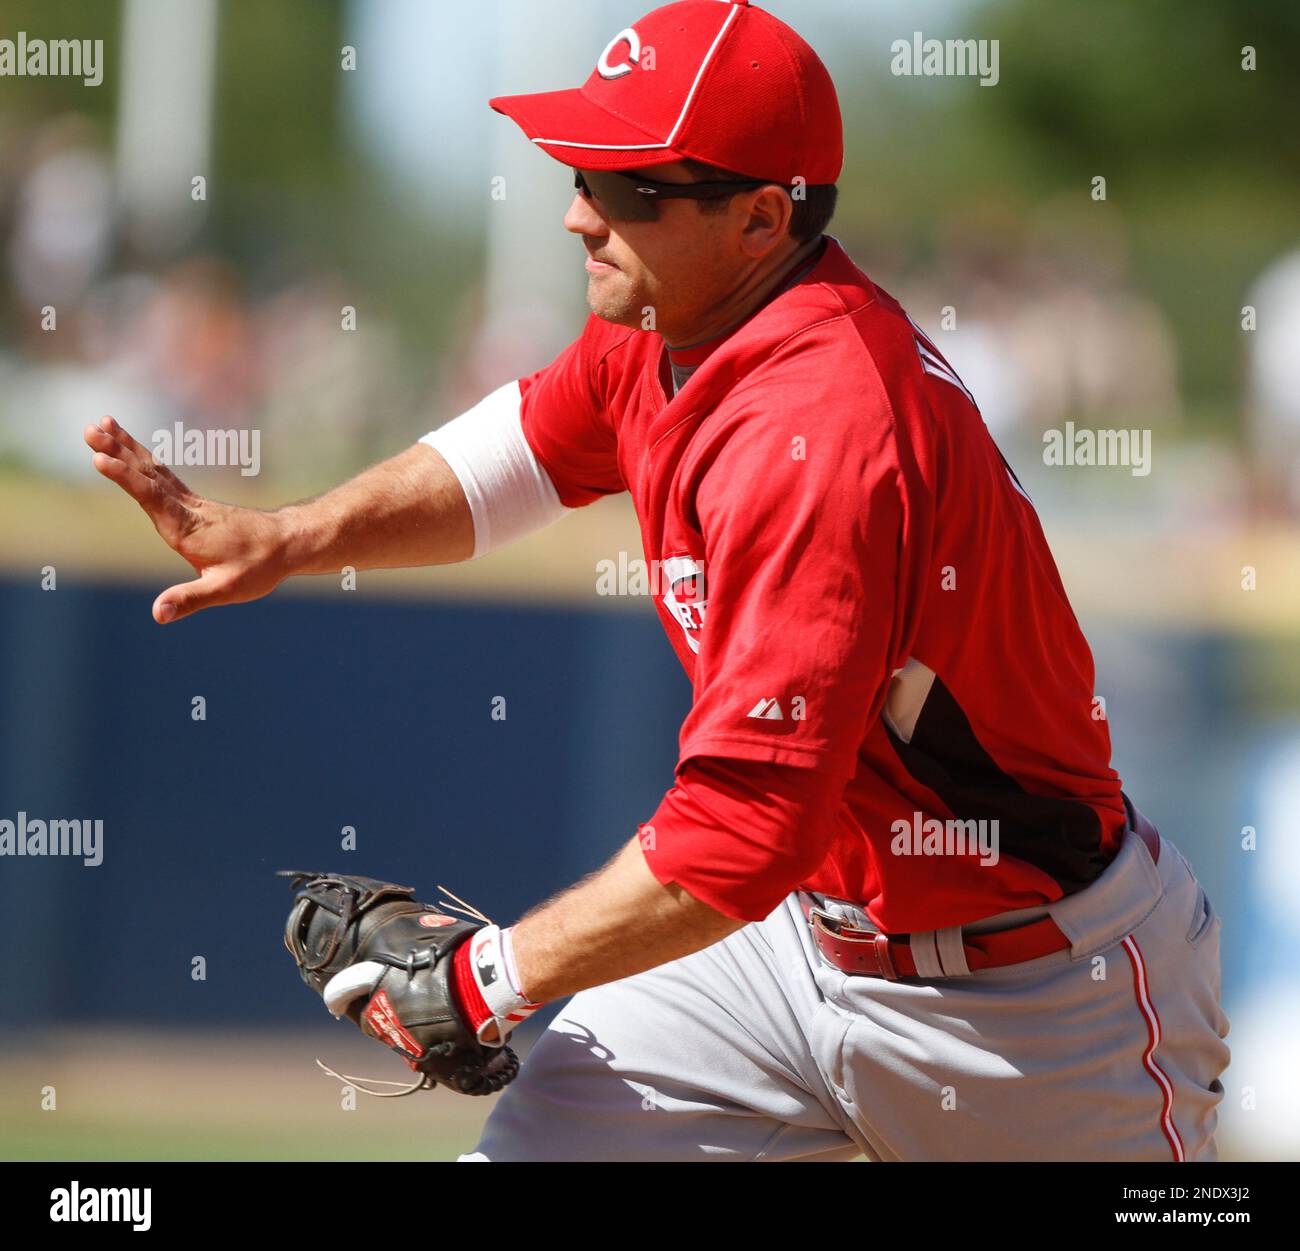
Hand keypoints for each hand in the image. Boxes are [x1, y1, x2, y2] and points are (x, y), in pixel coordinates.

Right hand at [84, 415, 295, 622]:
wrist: (288, 543)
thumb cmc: (259, 568)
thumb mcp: (225, 590)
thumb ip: (190, 599)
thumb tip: (158, 614)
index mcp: (187, 528)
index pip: (151, 497)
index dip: (124, 477)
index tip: (99, 457)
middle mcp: (186, 509)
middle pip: (147, 475)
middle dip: (117, 451)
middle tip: (88, 428)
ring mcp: (190, 503)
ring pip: (154, 470)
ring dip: (127, 447)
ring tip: (101, 423)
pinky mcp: (194, 503)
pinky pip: (162, 476)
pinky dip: (143, 460)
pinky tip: (131, 451)